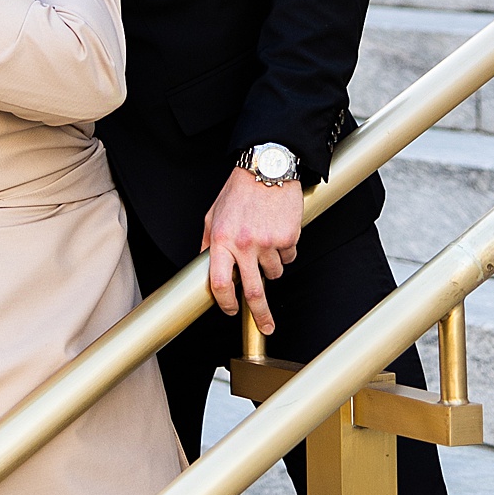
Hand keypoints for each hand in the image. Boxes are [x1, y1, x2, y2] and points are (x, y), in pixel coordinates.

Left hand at [202, 162, 301, 338]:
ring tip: (266, 242)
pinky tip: (278, 231)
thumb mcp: (213, 215)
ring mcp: (268, 242)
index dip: (225, 302)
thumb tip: (204, 267)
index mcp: (222, 240)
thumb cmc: (239, 191)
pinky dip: (285, 251)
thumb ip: (208, 243)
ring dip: (272, 267)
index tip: (231, 310)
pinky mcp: (288, 237)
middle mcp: (244, 244)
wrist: (267, 167)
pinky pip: (289, 256)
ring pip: (274, 273)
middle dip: (260, 315)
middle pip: (253, 292)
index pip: (220, 282)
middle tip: (265, 326)